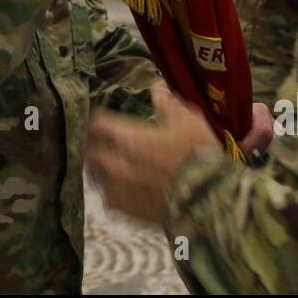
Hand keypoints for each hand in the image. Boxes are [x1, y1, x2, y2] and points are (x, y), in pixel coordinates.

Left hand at [87, 83, 274, 223]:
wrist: (208, 202)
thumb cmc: (198, 155)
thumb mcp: (188, 122)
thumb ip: (167, 104)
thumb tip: (157, 85)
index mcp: (126, 137)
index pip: (97, 123)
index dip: (98, 118)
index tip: (101, 117)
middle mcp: (114, 162)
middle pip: (90, 150)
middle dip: (94, 143)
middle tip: (101, 141)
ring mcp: (116, 189)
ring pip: (95, 174)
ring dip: (100, 167)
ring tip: (109, 163)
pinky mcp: (124, 211)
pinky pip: (107, 196)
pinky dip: (111, 189)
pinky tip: (121, 186)